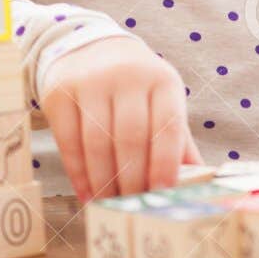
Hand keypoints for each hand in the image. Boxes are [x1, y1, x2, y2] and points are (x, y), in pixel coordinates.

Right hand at [41, 35, 201, 200]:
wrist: (88, 50)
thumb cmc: (135, 88)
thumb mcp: (161, 101)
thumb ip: (177, 141)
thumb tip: (198, 186)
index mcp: (162, 80)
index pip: (166, 126)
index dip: (165, 164)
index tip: (161, 194)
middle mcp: (126, 76)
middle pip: (130, 138)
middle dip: (132, 179)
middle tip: (132, 207)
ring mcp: (90, 82)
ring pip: (97, 142)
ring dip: (104, 181)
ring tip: (109, 204)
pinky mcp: (60, 92)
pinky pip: (68, 141)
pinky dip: (78, 173)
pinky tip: (86, 193)